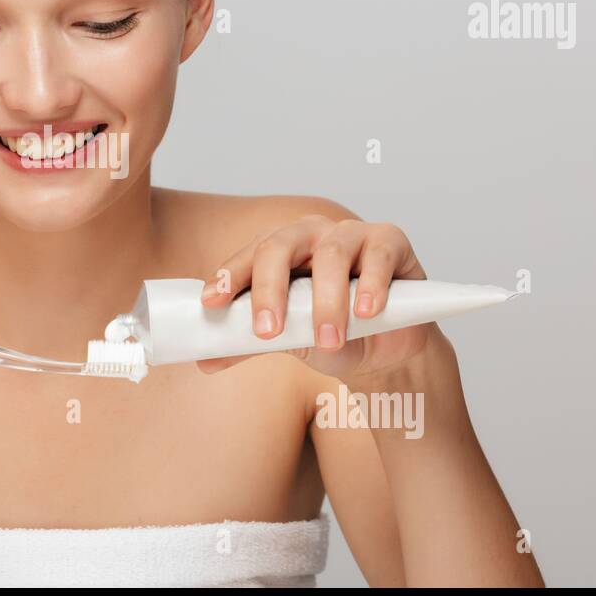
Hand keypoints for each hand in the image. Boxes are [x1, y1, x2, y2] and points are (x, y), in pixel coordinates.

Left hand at [196, 214, 432, 385]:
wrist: (385, 349)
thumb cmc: (332, 333)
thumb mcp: (288, 339)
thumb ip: (248, 343)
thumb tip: (204, 361)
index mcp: (278, 250)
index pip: (247, 256)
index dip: (228, 276)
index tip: (211, 304)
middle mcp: (309, 235)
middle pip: (279, 246)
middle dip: (268, 289)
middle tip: (267, 332)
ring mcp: (351, 234)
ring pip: (331, 254)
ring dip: (327, 301)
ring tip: (327, 339)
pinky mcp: (390, 242)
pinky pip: (378, 256)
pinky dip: (371, 285)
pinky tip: (365, 312)